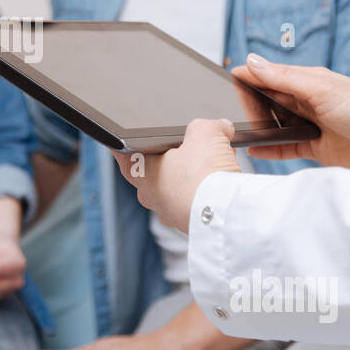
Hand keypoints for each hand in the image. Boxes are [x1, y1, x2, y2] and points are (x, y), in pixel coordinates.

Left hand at [112, 117, 240, 233]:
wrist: (225, 213)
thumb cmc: (204, 176)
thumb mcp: (205, 134)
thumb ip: (206, 126)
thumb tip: (219, 127)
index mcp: (143, 173)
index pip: (124, 155)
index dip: (126, 144)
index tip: (123, 140)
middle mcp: (151, 196)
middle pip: (154, 171)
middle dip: (169, 157)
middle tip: (184, 145)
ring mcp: (170, 212)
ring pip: (175, 189)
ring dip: (190, 176)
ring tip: (212, 162)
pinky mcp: (190, 223)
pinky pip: (193, 203)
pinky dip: (204, 192)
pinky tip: (220, 183)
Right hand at [231, 53, 349, 173]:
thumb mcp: (320, 89)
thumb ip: (283, 78)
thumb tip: (250, 61)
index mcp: (311, 81)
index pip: (271, 76)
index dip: (250, 78)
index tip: (228, 82)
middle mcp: (311, 101)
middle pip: (270, 101)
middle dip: (252, 106)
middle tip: (239, 117)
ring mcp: (314, 125)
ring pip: (277, 124)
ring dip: (260, 127)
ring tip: (240, 133)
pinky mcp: (318, 149)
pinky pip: (286, 147)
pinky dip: (269, 148)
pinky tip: (254, 149)